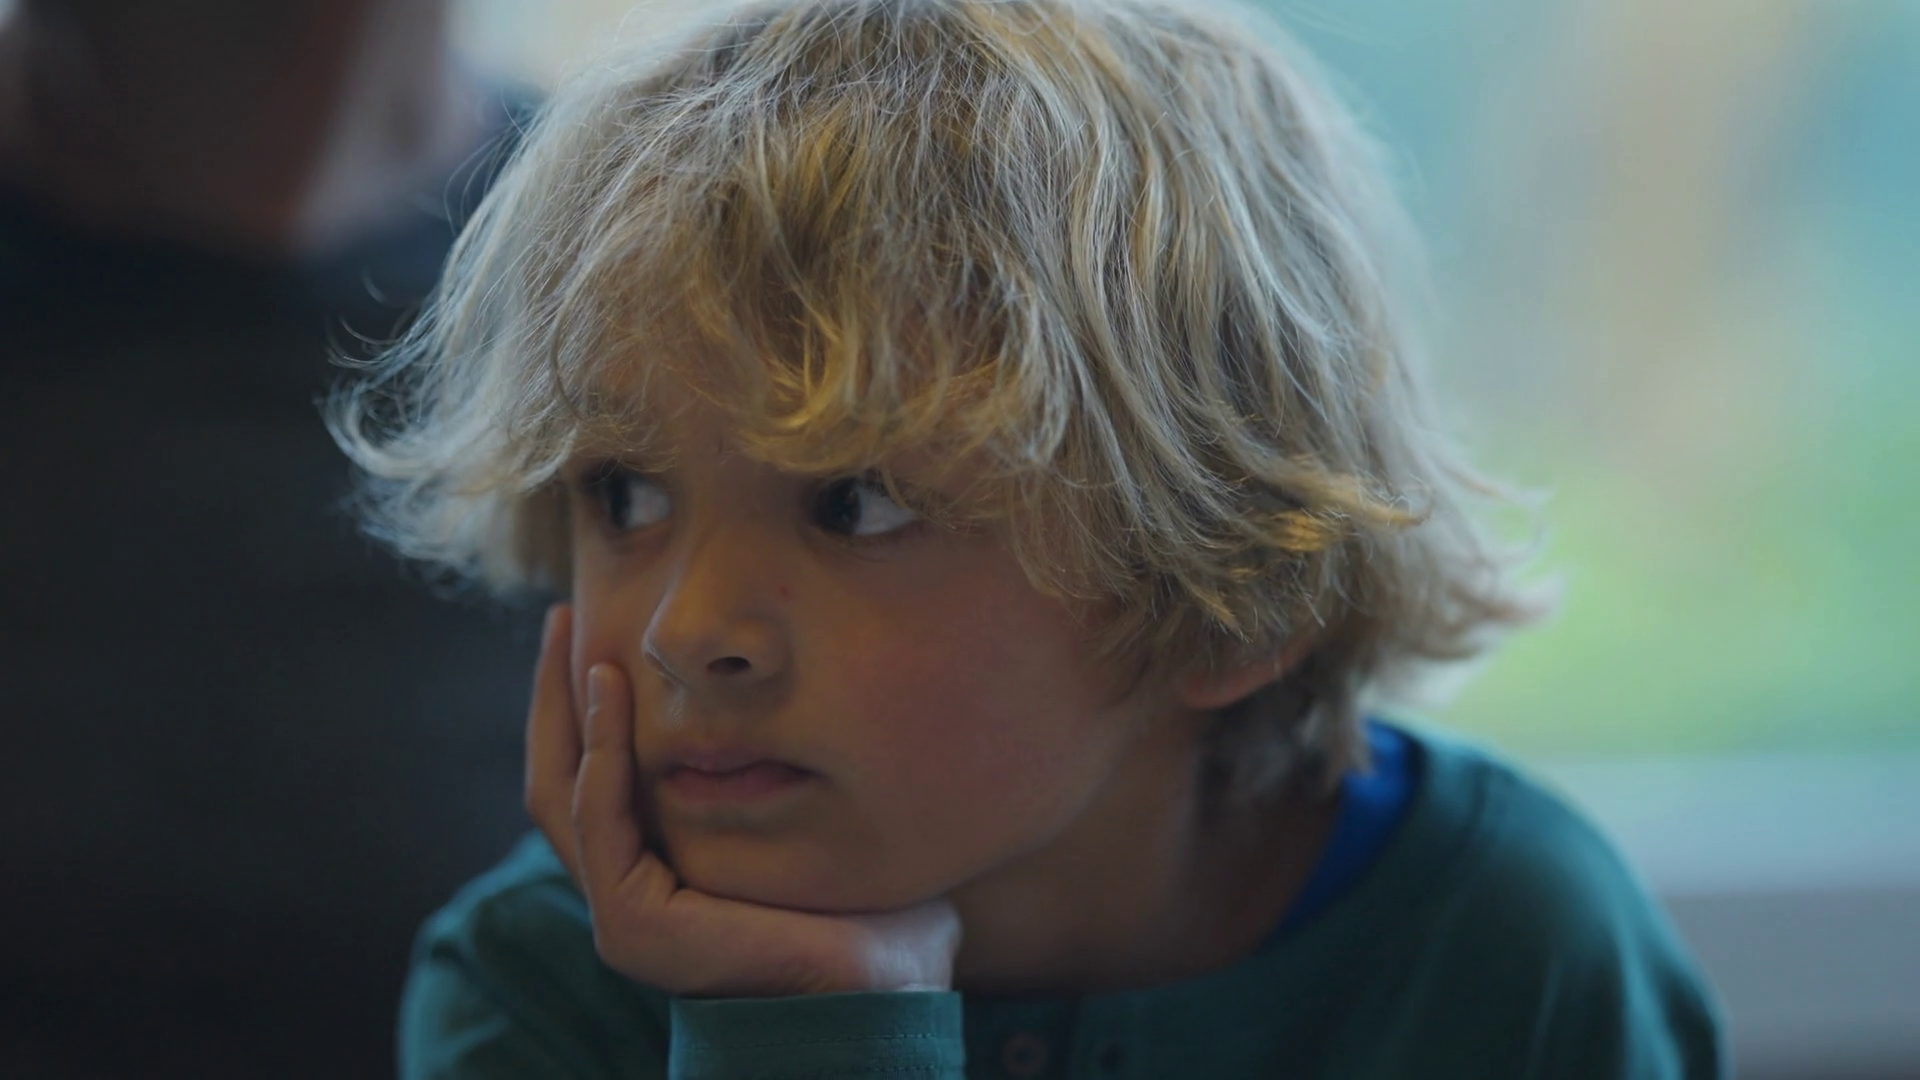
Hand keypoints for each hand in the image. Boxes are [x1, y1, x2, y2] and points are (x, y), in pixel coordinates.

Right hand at [524, 605, 961, 997]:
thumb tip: (815, 693)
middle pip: (559, 780)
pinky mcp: (633, 925)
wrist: (891, 988)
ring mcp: (625, 916)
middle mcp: (632, 897)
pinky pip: (600, 818)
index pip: (597, 782)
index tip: (596, 634)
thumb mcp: (818, 818)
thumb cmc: (876, 911)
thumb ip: (790, 768)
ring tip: (571, 633)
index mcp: (665, 877)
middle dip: (553, 697)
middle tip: (559, 616)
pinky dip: (601, 749)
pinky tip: (610, 687)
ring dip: (563, 709)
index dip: (588, 710)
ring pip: (561, 793)